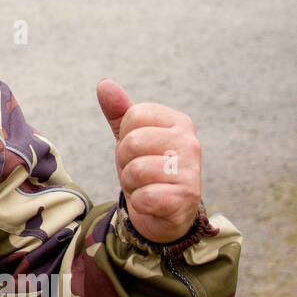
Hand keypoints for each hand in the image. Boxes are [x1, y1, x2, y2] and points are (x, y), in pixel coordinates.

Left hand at [96, 79, 201, 243]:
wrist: (164, 212)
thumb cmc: (147, 167)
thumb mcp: (130, 137)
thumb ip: (119, 111)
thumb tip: (104, 84)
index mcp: (179, 122)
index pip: (133, 116)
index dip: (125, 136)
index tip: (138, 149)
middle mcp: (190, 143)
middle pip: (132, 143)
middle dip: (126, 161)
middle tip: (140, 171)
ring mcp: (191, 171)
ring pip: (136, 170)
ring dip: (131, 183)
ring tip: (146, 185)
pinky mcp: (186, 198)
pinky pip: (144, 196)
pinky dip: (139, 202)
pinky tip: (152, 202)